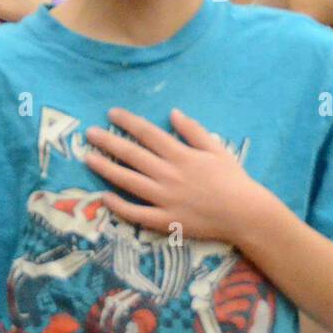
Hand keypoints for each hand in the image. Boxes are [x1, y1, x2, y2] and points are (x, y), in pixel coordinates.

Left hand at [83, 107, 266, 247]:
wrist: (244, 213)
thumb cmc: (232, 179)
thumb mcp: (216, 149)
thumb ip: (193, 131)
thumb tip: (173, 112)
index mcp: (181, 154)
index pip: (148, 133)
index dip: (128, 122)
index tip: (111, 113)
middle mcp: (168, 174)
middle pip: (132, 154)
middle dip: (109, 142)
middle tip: (89, 133)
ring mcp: (164, 198)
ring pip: (129, 181)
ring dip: (106, 168)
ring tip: (88, 158)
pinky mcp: (165, 220)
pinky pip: (137, 213)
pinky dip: (119, 206)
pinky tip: (104, 197)